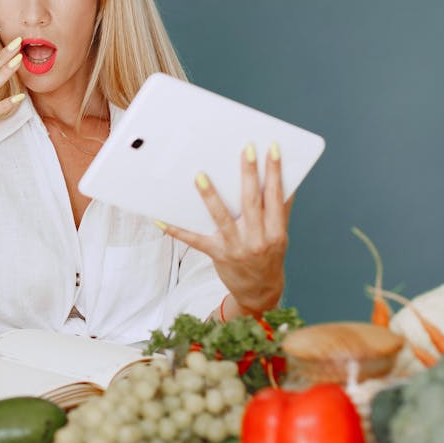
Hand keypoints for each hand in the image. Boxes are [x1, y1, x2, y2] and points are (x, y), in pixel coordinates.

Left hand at [160, 143, 292, 314]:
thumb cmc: (269, 256)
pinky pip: (195, 240)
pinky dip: (177, 230)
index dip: (275, 172)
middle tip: (245, 149)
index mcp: (275, 231)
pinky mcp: (217, 254)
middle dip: (248, 174)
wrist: (260, 293)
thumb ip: (279, 209)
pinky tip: (161, 219)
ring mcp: (236, 247)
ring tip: (200, 176)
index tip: (271, 148)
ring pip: (221, 218)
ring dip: (210, 197)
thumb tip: (282, 178)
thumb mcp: (279, 235)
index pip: (276, 196)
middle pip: (252, 202)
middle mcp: (257, 239)